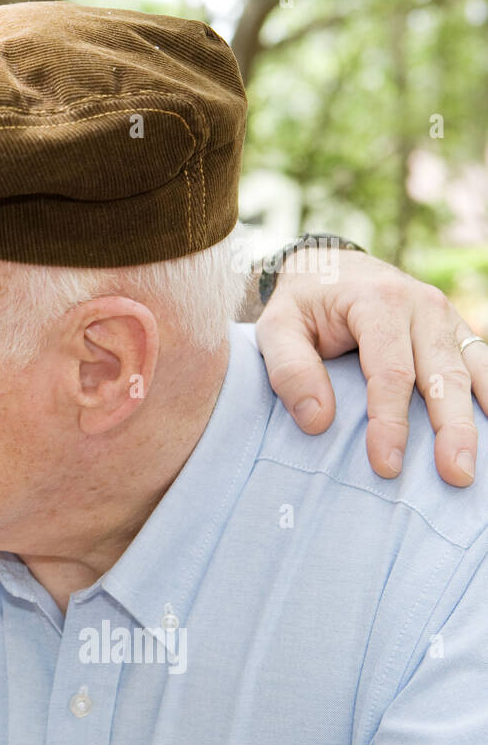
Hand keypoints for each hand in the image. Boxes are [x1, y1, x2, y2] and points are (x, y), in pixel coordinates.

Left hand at [255, 249, 486, 486]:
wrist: (328, 268)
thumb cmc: (301, 305)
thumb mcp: (276, 328)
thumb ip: (290, 370)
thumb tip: (317, 421)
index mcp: (379, 302)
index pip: (391, 372)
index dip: (390, 421)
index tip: (386, 464)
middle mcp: (423, 306)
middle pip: (443, 375)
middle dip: (451, 429)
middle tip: (454, 475)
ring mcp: (445, 318)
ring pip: (472, 373)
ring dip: (476, 421)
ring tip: (472, 465)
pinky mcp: (454, 332)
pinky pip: (482, 365)